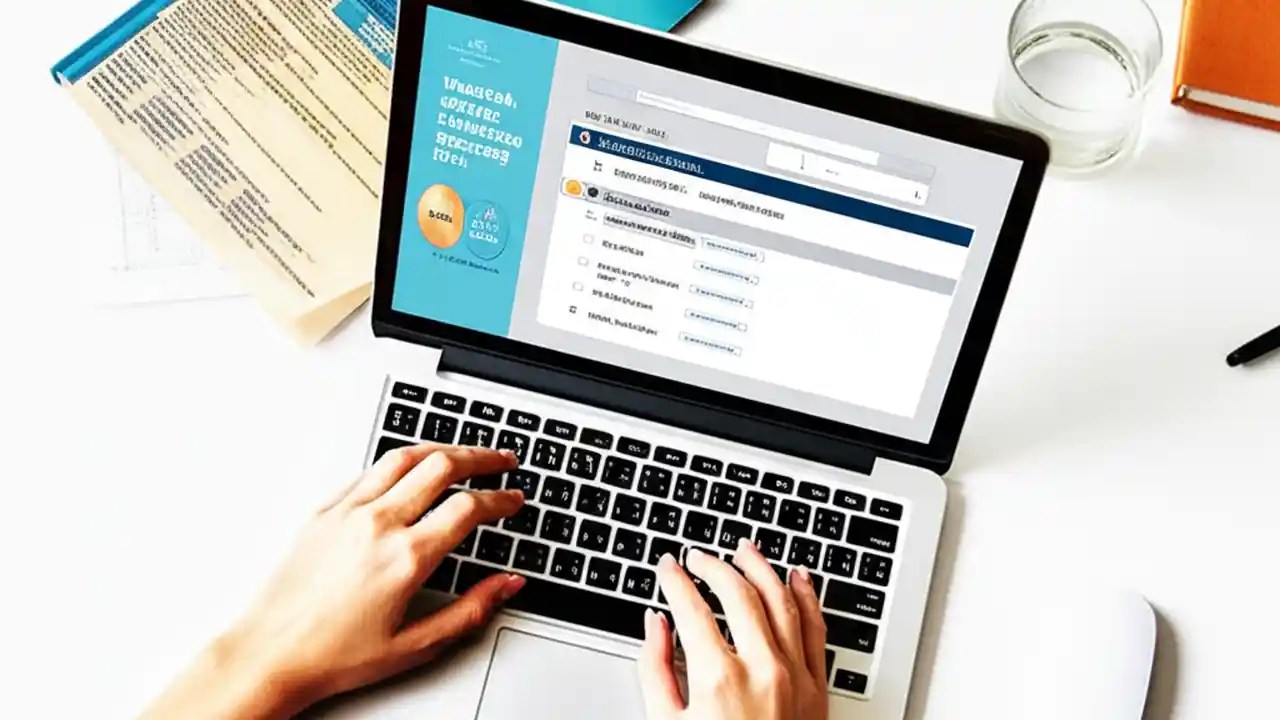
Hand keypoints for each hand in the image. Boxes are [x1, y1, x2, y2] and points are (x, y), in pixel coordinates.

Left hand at [142, 444, 525, 718]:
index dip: (501, 499)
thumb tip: (507, 585)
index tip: (514, 500)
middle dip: (481, 457)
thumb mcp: (416, 645)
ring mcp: (346, 513)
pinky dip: (399, 463)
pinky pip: (368, 471)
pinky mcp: (322, 512)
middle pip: (441, 465)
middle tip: (502, 461)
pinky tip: (409, 470)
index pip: (468, 507)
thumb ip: (471, 611)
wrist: (269, 655)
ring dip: (442, 449)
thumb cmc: (333, 657)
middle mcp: (376, 525)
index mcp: (405, 558)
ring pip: (403, 457)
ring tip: (462, 453)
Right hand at [638, 541, 828, 719]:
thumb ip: (655, 670)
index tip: (668, 567)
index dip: (676, 579)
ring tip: (745, 549)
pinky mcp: (818, 689)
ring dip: (761, 568)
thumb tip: (654, 624)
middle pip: (738, 594)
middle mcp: (761, 671)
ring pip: (781, 601)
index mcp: (718, 680)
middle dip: (714, 566)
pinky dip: (806, 596)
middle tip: (699, 557)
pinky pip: (816, 628)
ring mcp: (795, 677)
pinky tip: (796, 577)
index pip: (692, 608)